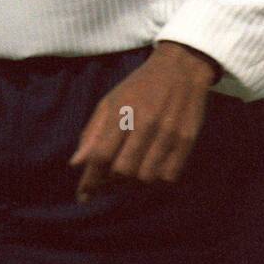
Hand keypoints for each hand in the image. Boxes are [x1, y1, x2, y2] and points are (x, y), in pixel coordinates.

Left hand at [67, 41, 219, 201]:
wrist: (181, 68)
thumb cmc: (139, 86)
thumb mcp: (110, 101)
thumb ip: (92, 133)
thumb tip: (75, 164)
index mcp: (122, 112)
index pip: (101, 156)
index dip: (90, 180)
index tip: (82, 195)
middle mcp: (145, 124)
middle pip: (123, 171)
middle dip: (110, 184)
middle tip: (106, 184)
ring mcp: (168, 133)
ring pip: (146, 178)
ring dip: (132, 185)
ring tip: (126, 179)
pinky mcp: (187, 140)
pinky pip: (169, 176)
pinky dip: (155, 182)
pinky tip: (149, 173)